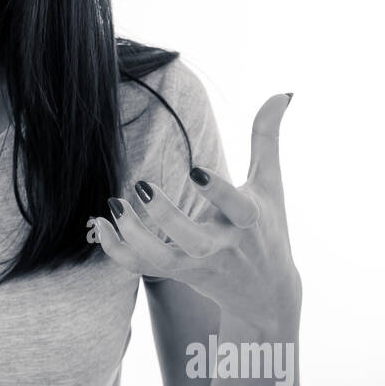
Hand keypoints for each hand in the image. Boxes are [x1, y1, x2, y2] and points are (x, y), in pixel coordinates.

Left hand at [92, 92, 300, 336]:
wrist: (266, 293)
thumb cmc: (268, 227)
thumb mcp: (271, 184)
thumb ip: (267, 137)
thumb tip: (283, 92)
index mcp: (248, 219)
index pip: (237, 208)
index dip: (217, 192)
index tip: (195, 170)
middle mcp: (222, 245)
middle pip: (194, 240)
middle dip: (167, 218)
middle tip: (142, 186)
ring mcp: (198, 264)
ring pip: (162, 260)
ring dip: (134, 237)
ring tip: (112, 205)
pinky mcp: (178, 275)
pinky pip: (143, 268)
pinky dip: (118, 252)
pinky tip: (101, 225)